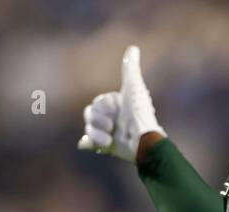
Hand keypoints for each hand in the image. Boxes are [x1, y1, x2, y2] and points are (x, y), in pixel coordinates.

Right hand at [76, 45, 165, 161]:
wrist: (142, 141)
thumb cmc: (139, 113)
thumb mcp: (133, 87)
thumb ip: (130, 68)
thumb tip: (133, 47)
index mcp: (117, 104)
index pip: (97, 102)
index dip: (103, 107)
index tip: (115, 111)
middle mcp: (113, 117)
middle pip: (89, 114)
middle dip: (98, 121)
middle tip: (111, 127)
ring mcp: (110, 132)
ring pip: (89, 128)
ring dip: (97, 134)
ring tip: (110, 140)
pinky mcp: (108, 147)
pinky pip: (89, 143)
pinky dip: (89, 143)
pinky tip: (86, 144)